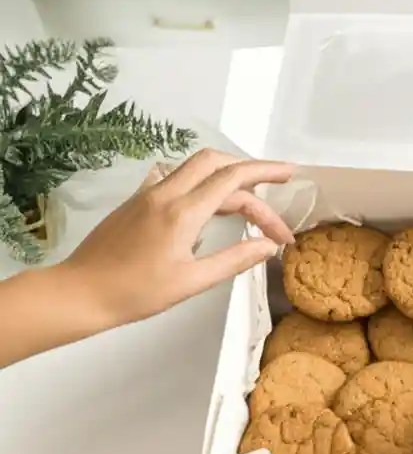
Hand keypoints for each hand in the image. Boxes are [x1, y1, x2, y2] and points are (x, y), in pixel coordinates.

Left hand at [60, 148, 295, 326]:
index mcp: (182, 212)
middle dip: (249, 167)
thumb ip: (234, 260)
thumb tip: (268, 246)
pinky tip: (209, 207)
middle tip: (277, 184)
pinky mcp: (137, 202)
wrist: (80, 292)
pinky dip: (203, 185)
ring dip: (226, 176)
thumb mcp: (192, 282)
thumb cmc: (136, 292)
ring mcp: (148, 194)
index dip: (266, 174)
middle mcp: (165, 193)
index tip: (292, 180)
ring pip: (194, 168)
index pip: (233, 179)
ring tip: (250, 201)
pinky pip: (176, 180)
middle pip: (214, 161)